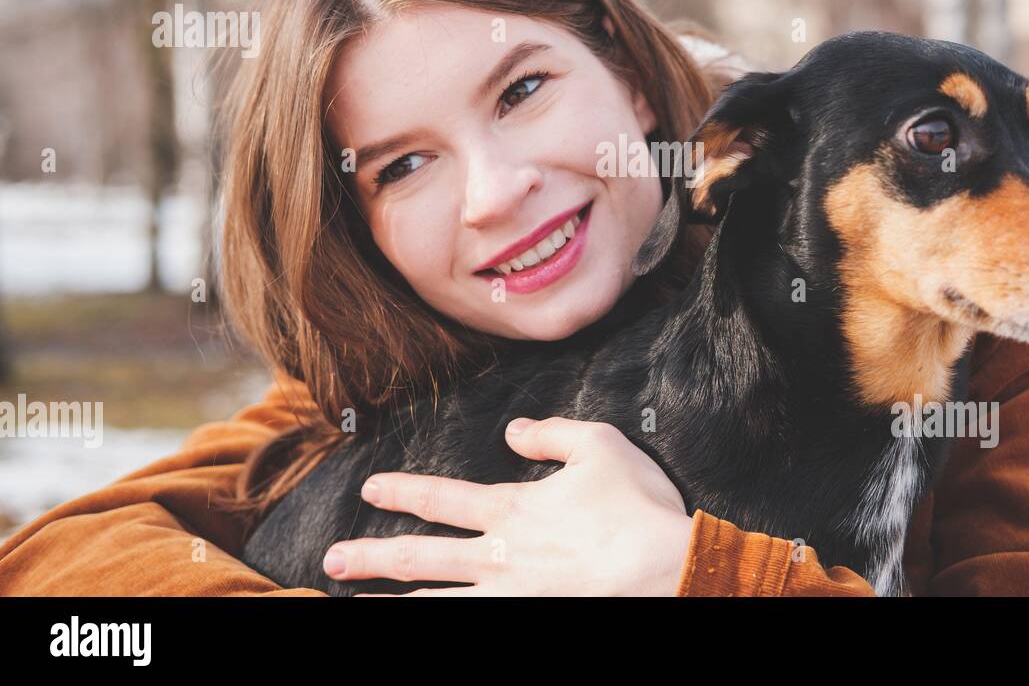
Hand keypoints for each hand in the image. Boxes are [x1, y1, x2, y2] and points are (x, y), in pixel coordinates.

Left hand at [322, 417, 695, 595]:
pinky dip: (438, 626)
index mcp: (513, 508)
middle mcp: (500, 557)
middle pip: (420, 556)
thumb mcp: (600, 445)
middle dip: (371, 556)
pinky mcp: (530, 621)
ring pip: (435, 601)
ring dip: (390, 602)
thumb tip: (512, 430)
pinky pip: (470, 626)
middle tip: (331, 560)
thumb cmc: (639, 508)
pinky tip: (421, 626)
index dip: (402, 490)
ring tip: (353, 605)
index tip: (370, 488)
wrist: (668, 571)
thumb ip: (550, 433)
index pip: (442, 497)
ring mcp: (511, 597)